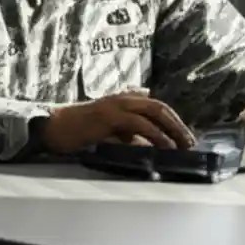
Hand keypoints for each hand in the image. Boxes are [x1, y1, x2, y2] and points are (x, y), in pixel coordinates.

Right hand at [39, 92, 195, 153]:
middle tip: (190, 142)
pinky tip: (165, 146)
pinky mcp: (110, 117)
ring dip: (172, 129)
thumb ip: (129, 135)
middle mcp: (123, 98)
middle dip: (177, 124)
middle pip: (159, 107)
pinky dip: (156, 135)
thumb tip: (149, 146)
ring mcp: (117, 105)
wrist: (54, 127)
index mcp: (124, 99)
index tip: (185, 136)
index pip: (156, 106)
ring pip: (154, 112)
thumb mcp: (110, 132)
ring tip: (183, 145)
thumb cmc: (79, 131)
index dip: (173, 120)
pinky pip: (139, 124)